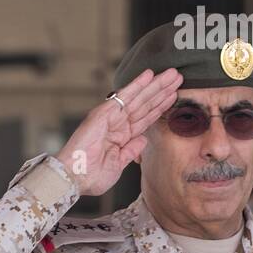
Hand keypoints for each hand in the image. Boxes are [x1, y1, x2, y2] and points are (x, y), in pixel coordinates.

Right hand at [55, 68, 183, 196]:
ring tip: (172, 73)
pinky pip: (123, 96)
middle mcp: (117, 124)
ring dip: (155, 85)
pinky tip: (149, 75)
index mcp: (121, 137)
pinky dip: (136, 85)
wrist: (74, 178)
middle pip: (144, 104)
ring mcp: (110, 117)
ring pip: (138, 98)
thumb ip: (131, 150)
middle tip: (178, 77)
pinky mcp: (103, 113)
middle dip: (161, 91)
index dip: (160, 106)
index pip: (145, 118)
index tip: (174, 95)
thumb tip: (143, 139)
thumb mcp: (119, 164)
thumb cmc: (90, 176)